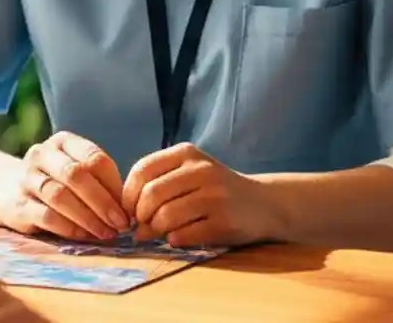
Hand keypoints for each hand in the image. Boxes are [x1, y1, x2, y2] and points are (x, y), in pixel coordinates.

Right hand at [0, 131, 129, 240]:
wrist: (7, 189)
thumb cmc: (55, 181)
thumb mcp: (77, 171)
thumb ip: (100, 183)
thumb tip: (127, 209)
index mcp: (62, 141)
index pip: (94, 158)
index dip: (114, 184)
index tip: (128, 207)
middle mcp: (41, 154)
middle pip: (76, 175)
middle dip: (102, 202)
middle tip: (120, 223)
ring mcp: (26, 178)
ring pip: (60, 196)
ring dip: (88, 217)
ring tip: (106, 233)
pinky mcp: (17, 204)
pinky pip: (46, 216)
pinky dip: (69, 228)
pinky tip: (84, 236)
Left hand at [122, 143, 280, 247]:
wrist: (264, 204)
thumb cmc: (215, 190)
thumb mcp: (187, 174)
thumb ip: (157, 187)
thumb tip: (128, 221)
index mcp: (187, 153)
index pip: (142, 170)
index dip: (128, 194)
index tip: (129, 209)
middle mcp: (201, 170)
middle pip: (151, 195)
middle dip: (140, 215)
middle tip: (142, 226)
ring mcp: (215, 196)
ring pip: (165, 217)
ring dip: (156, 230)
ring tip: (160, 232)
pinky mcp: (225, 221)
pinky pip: (183, 235)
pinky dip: (173, 240)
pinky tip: (178, 237)